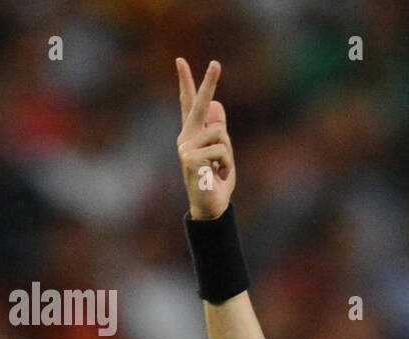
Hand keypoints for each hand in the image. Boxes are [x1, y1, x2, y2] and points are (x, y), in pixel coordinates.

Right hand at [176, 58, 234, 219]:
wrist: (211, 207)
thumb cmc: (216, 181)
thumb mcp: (222, 153)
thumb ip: (218, 130)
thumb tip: (216, 104)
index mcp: (192, 134)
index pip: (188, 104)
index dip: (186, 82)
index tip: (180, 61)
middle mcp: (186, 137)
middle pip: (198, 104)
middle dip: (209, 83)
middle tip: (216, 63)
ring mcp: (185, 147)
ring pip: (220, 133)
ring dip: (228, 154)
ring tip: (219, 170)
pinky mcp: (189, 157)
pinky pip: (220, 150)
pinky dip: (225, 164)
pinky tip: (216, 175)